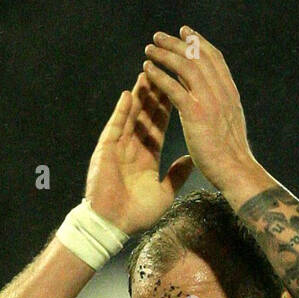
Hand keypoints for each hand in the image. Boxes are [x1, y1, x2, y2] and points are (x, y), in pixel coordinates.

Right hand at [84, 72, 193, 234]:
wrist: (113, 225)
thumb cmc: (136, 214)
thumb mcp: (164, 193)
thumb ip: (177, 175)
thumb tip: (191, 159)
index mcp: (147, 157)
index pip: (160, 126)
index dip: (169, 108)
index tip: (179, 89)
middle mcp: (133, 147)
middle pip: (146, 114)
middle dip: (156, 93)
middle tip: (166, 72)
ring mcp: (118, 146)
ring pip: (132, 115)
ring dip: (141, 95)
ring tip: (149, 73)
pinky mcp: (106, 149)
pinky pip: (116, 125)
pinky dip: (123, 110)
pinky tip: (131, 93)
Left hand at [143, 28, 263, 196]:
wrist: (236, 171)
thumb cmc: (232, 156)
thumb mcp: (231, 123)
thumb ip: (222, 107)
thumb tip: (215, 100)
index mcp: (230, 93)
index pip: (214, 58)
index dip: (199, 43)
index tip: (186, 33)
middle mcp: (221, 92)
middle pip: (198, 57)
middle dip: (178, 42)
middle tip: (159, 36)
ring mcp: (209, 101)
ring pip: (185, 67)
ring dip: (165, 54)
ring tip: (149, 49)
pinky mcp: (196, 113)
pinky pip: (174, 87)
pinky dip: (160, 76)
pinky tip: (147, 69)